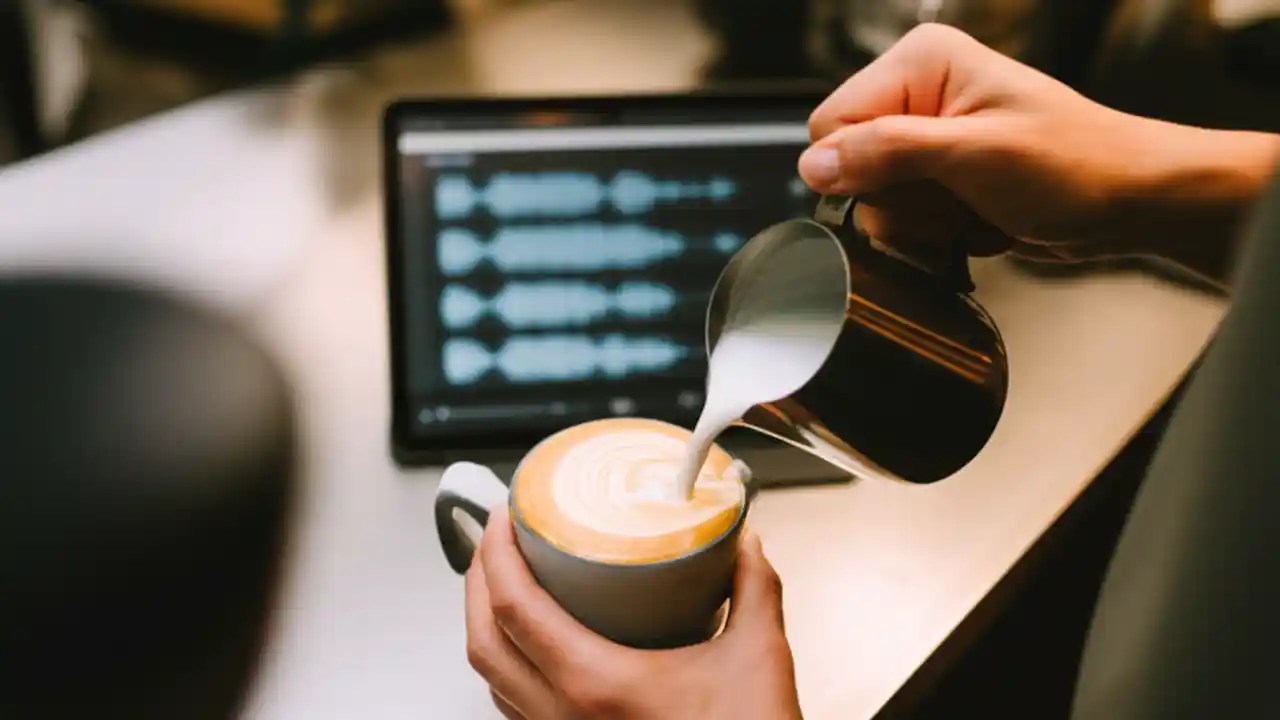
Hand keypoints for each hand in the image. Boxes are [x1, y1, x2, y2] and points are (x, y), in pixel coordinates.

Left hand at [464, 507, 801, 719]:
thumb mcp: (759, 657)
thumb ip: (754, 588)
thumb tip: (745, 541)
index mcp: (594, 684)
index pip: (513, 607)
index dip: (495, 553)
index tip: (503, 515)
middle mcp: (562, 717)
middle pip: (482, 641)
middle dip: (477, 582)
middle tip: (496, 539)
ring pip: (491, 679)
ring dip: (486, 624)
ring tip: (507, 582)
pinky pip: (515, 708)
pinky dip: (508, 666)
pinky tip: (536, 645)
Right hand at [799, 24, 1279, 277]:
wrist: (1129, 202)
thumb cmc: (1074, 165)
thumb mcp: (974, 154)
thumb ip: (887, 153)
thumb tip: (814, 165)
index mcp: (919, 63)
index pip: (830, 124)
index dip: (861, 167)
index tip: (919, 181)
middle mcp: (916, 95)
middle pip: (848, 168)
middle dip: (901, 200)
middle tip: (959, 196)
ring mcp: (926, 140)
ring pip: (871, 202)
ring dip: (922, 223)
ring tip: (975, 209)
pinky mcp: (938, 179)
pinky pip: (900, 221)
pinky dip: (935, 234)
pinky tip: (976, 222)